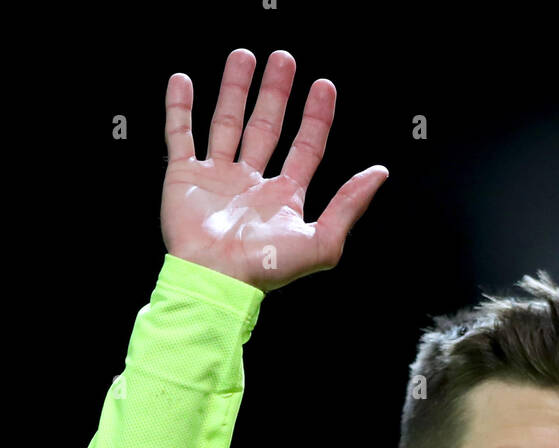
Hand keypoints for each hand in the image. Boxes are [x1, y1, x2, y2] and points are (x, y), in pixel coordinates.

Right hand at [161, 48, 387, 290]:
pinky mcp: (185, 178)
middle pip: (266, 127)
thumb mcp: (322, 241)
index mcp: (284, 198)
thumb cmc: (266, 268)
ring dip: (235, 89)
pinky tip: (183, 81)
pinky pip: (180, 135)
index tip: (323, 86)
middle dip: (276, 93)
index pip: (305, 148)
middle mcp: (252, 185)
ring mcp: (218, 179)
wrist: (215, 279)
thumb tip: (379, 174)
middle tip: (284, 60)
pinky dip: (179, 108)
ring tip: (244, 56)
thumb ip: (350, 206)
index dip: (316, 118)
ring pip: (227, 123)